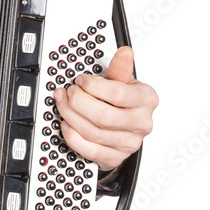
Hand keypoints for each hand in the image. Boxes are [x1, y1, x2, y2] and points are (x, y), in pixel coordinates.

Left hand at [53, 46, 157, 170]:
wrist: (127, 128)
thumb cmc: (124, 102)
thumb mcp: (123, 82)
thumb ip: (120, 68)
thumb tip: (124, 52)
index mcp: (146, 100)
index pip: (117, 94)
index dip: (93, 86)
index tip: (81, 80)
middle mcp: (140, 123)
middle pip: (103, 116)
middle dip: (78, 102)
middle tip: (68, 92)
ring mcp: (129, 143)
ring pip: (93, 132)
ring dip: (71, 116)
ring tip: (64, 104)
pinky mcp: (115, 157)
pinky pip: (89, 150)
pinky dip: (73, 137)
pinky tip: (67, 124)